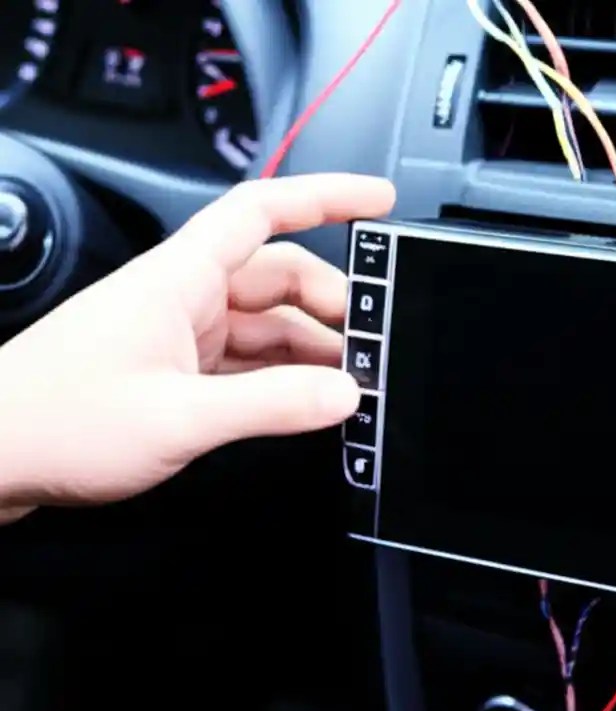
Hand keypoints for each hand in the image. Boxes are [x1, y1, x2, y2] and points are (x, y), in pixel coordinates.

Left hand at [0, 174, 394, 522]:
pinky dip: (282, 377)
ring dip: (311, 347)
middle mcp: (181, 298)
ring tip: (350, 380)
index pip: (264, 212)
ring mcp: (177, 335)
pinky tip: (305, 402)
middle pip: (278, 275)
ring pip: (266, 324)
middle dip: (333, 300)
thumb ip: (270, 404)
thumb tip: (341, 394)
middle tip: (376, 338)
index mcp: (178, 280)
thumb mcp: (177, 418)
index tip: (377, 202)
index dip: (326, 197)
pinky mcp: (171, 371)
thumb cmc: (52, 422)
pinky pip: (246, 361)